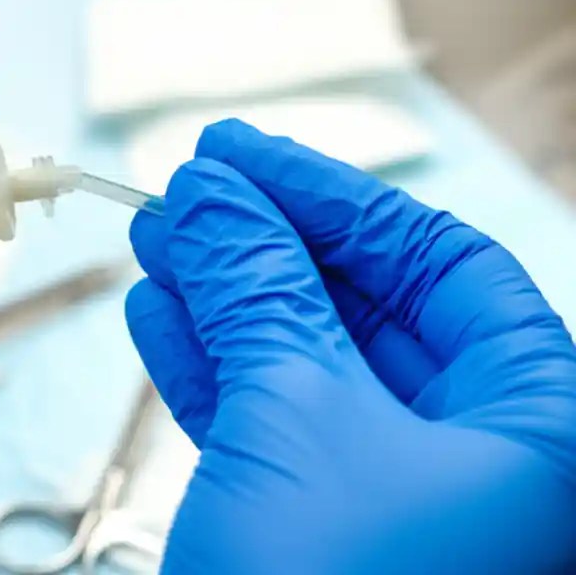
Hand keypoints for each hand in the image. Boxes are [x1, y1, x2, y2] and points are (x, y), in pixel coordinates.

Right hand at [125, 120, 575, 573]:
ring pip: (304, 369)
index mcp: (539, 431)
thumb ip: (258, 291)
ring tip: (152, 243)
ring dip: (222, 301)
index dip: (332, 198)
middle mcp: (481, 466)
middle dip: (265, 245)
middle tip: (187, 190)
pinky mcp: (317, 541)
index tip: (240, 153)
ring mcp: (395, 508)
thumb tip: (211, 195)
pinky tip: (156, 320)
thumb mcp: (299, 418)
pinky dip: (207, 373)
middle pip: (366, 312)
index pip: (439, 267)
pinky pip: (267, 432)